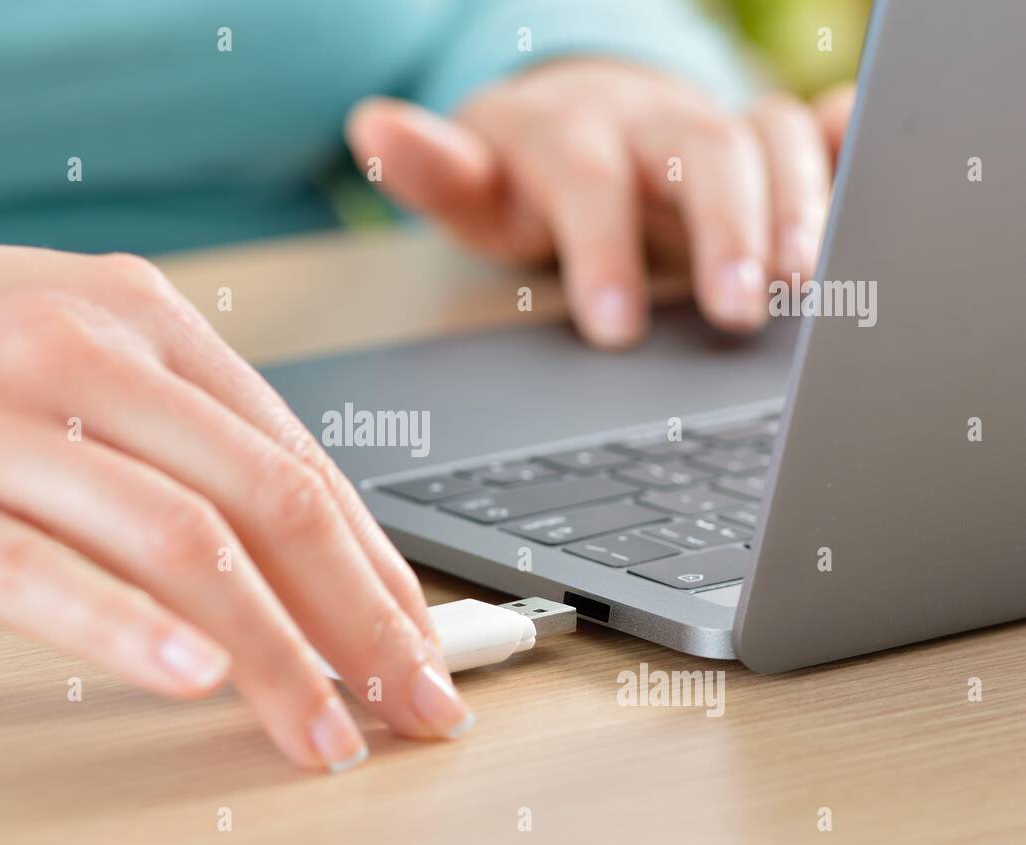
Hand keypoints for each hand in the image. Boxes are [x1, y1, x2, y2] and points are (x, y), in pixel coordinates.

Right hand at [0, 237, 471, 769]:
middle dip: (358, 617)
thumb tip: (293, 543)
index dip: (374, 562)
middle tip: (410, 697)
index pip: (297, 455)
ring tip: (322, 729)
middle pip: (266, 500)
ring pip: (178, 543)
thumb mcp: (72, 346)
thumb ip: (176, 428)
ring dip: (272, 651)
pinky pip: (36, 570)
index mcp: (143, 316)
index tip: (418, 638)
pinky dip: (125, 628)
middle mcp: (84, 352)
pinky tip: (193, 678)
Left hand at [348, 62, 853, 348]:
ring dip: (795, 207)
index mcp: (571, 132)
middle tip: (736, 316)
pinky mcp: (760, 140)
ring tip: (805, 286)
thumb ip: (433, 170)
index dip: (603, 247)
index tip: (615, 329)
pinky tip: (868, 184)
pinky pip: (812, 133)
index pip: (588, 179)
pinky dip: (847, 153)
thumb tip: (370, 126)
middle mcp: (649, 121)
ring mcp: (713, 125)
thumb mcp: (474, 182)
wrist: (587, 122)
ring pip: (767, 140)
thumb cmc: (526, 171)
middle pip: (700, 151)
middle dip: (724, 229)